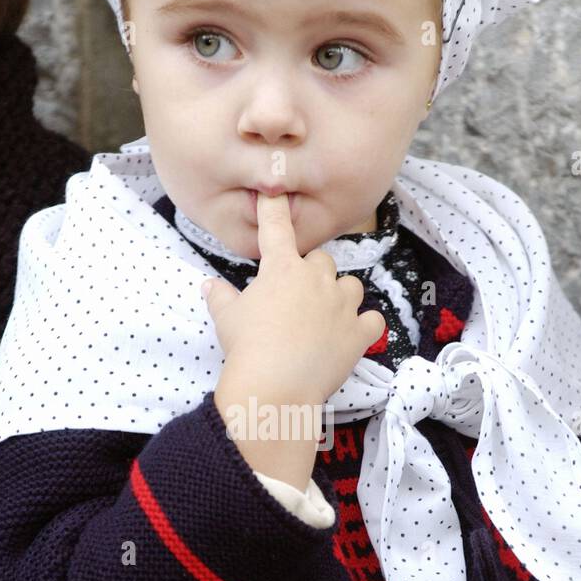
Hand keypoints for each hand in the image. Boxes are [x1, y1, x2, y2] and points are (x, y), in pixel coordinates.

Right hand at [203, 192, 385, 406]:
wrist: (273, 389)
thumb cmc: (246, 349)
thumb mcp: (227, 319)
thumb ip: (221, 297)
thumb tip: (209, 286)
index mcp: (282, 268)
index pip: (277, 228)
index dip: (275, 208)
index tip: (276, 192)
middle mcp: (317, 279)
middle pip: (323, 261)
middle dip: (313, 274)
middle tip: (297, 298)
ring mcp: (341, 305)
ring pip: (351, 286)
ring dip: (341, 296)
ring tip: (326, 318)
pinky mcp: (358, 333)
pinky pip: (371, 320)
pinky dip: (364, 326)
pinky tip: (352, 336)